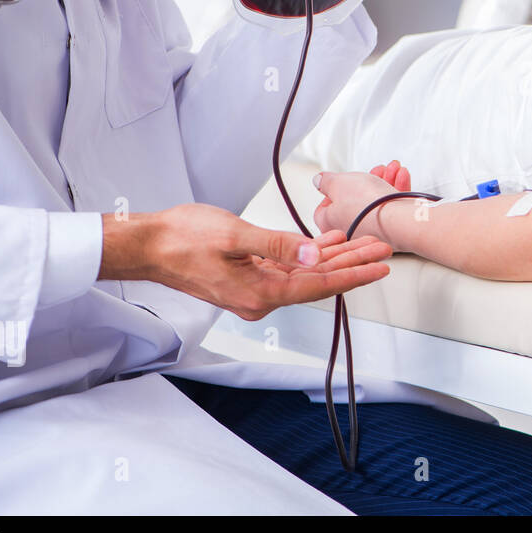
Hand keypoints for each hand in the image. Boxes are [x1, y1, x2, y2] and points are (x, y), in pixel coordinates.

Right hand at [100, 203, 392, 320]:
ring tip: (366, 242)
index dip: (353, 274)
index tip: (380, 267)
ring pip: (306, 272)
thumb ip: (277, 245)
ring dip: (335, 256)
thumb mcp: (234, 235)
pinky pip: (288, 266)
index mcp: (259, 292)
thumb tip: (313, 254)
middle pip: (318, 280)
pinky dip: (309, 252)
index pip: (318, 284)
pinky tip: (328, 240)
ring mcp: (254, 287)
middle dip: (353, 263)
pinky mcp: (249, 275)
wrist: (147, 245)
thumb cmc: (182, 239)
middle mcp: (260, 297)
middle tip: (384, 250)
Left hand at [313, 159, 412, 239]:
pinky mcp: (391, 233)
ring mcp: (371, 233)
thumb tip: (319, 181)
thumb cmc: (366, 204)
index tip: (343, 181)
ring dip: (384, 181)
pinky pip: (389, 209)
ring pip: (374, 203)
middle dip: (367, 180)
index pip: (324, 207)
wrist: (397, 219)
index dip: (334, 190)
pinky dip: (395, 191)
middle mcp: (349, 231)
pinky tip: (400, 177)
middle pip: (353, 201)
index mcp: (329, 223)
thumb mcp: (338, 182)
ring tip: (391, 169)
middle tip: (374, 170)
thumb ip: (326, 180)